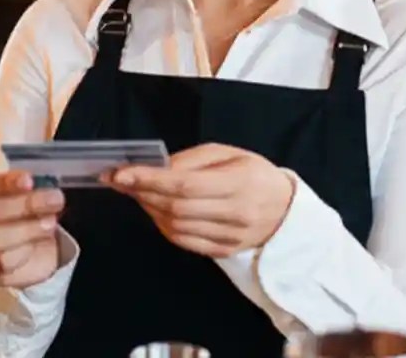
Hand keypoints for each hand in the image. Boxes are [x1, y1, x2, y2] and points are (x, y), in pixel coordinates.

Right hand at [0, 170, 65, 287]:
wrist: (32, 252)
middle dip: (25, 204)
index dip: (6, 183)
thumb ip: (30, 189)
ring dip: (28, 229)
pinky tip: (37, 244)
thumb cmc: (24, 217)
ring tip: (50, 223)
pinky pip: (2, 263)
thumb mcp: (26, 197)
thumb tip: (45, 184)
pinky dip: (24, 253)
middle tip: (54, 200)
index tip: (30, 181)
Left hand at [106, 143, 294, 258]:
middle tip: (121, 180)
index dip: (149, 180)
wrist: (285, 210)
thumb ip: (191, 160)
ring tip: (138, 192)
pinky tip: (156, 210)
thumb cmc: (253, 174)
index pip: (185, 185)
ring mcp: (230, 237)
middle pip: (176, 207)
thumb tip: (157, 169)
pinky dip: (163, 226)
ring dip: (149, 209)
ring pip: (176, 226)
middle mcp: (236, 213)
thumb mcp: (228, 153)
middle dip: (142, 192)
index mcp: (240, 182)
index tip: (120, 174)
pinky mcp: (224, 251)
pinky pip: (183, 241)